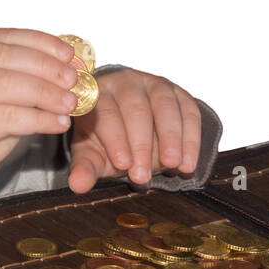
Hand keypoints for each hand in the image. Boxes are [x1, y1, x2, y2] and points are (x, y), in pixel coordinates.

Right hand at [0, 28, 78, 185]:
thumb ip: (22, 81)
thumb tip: (67, 68)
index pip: (5, 38)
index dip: (41, 42)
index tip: (70, 53)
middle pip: (7, 57)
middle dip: (47, 67)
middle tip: (75, 80)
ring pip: (7, 84)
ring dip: (46, 93)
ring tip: (71, 103)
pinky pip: (8, 116)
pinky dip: (39, 119)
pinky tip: (58, 124)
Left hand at [66, 68, 201, 192]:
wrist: (130, 128)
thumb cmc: (106, 141)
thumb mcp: (92, 154)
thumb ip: (86, 168)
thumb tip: (78, 186)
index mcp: (97, 95)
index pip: (106, 113)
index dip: (115, 139)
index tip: (123, 165)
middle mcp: (125, 82)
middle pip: (136, 109)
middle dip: (141, 144)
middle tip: (143, 175)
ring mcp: (154, 84)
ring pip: (164, 106)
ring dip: (171, 138)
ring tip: (172, 165)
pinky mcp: (178, 93)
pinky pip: (189, 111)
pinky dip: (191, 138)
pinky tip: (188, 162)